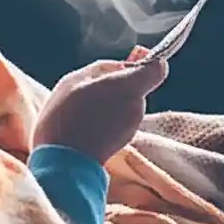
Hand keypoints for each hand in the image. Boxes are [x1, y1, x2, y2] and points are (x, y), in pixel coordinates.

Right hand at [32, 56, 167, 163]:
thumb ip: (103, 68)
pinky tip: (85, 122)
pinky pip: (120, 118)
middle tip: (89, 88)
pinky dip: (106, 116)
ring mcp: (132, 126)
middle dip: (117, 82)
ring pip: (126, 102)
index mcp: (129, 87)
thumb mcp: (75, 80)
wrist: (64, 163)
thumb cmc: (66, 117)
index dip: (147, 61)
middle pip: (136, 85)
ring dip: (109, 100)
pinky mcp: (124, 140)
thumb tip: (121, 66)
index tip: (130, 59)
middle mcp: (138, 107)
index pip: (158, 67)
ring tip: (82, 108)